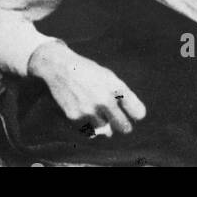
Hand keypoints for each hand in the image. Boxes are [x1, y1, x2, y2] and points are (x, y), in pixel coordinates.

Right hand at [28, 40, 146, 135]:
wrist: (59, 67)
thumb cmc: (87, 73)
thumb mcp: (108, 76)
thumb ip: (122, 97)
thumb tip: (125, 124)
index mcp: (116, 87)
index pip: (138, 112)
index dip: (135, 113)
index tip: (131, 112)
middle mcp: (104, 99)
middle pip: (124, 127)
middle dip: (122, 125)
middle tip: (116, 119)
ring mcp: (89, 109)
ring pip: (105, 129)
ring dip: (102, 122)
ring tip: (93, 108)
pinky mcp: (75, 116)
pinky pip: (88, 129)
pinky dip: (87, 123)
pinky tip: (82, 109)